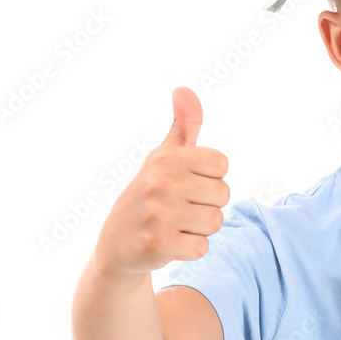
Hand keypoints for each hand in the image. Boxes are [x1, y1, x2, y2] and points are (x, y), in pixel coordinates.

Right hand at [94, 87, 229, 275]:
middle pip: (223, 195)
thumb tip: (184, 89)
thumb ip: (183, 126)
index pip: (222, 165)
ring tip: (175, 225)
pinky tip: (170, 242)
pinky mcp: (159, 244)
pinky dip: (191, 249)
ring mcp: (158, 214)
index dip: (209, 179)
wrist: (117, 243)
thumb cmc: (149, 195)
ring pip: (216, 222)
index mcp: (166, 158)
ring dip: (200, 229)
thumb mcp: (163, 157)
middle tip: (179, 209)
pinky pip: (203, 247)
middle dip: (207, 206)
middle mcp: (161, 182)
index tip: (187, 185)